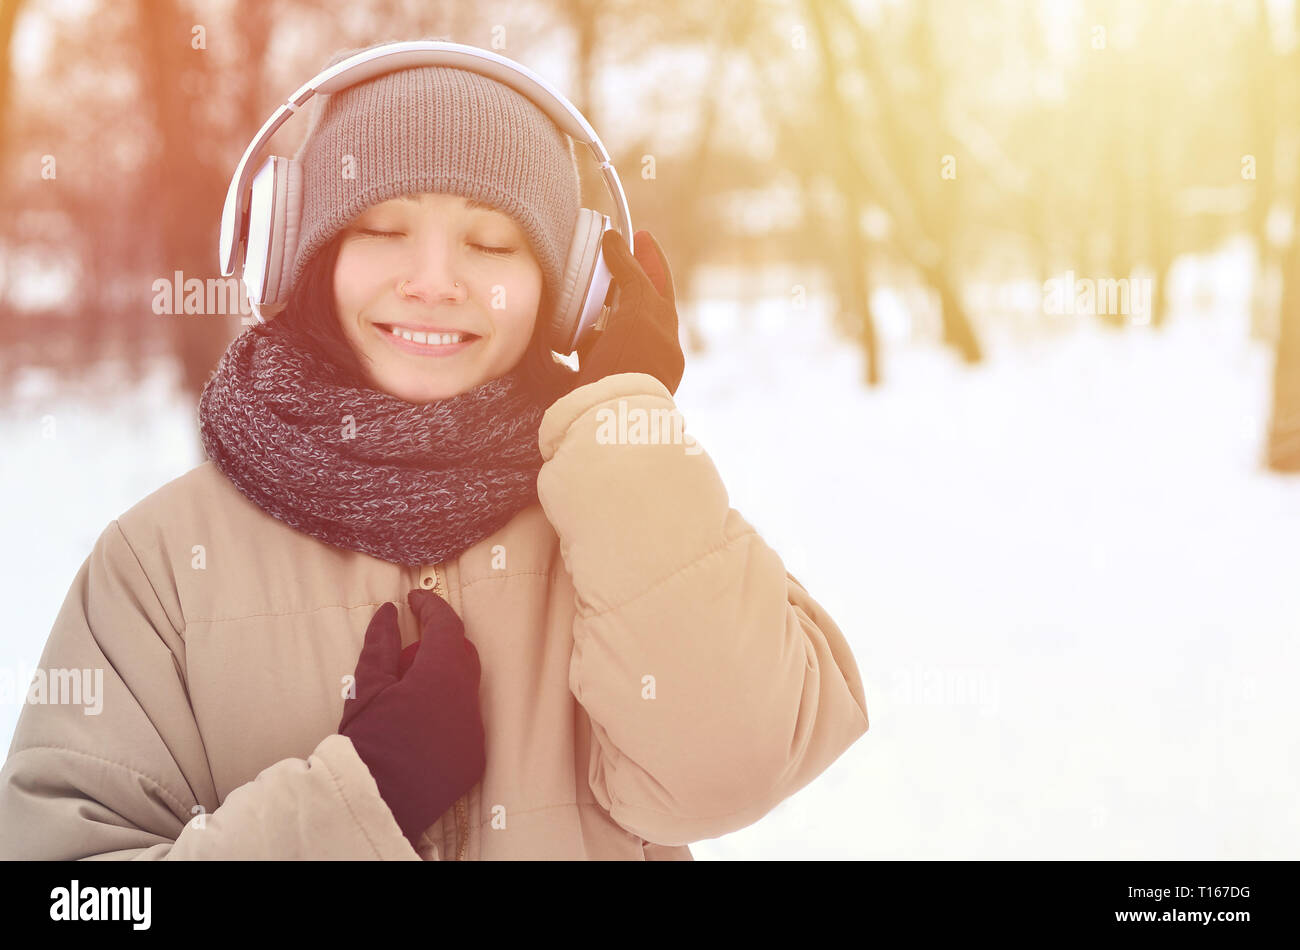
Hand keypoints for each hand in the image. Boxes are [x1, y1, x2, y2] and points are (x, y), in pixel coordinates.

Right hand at [339, 589, 484, 845]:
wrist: (372, 804)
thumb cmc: (364, 742)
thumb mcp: (366, 687)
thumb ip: (381, 643)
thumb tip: (389, 611)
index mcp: (442, 677)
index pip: (448, 626)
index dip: (432, 606)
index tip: (414, 600)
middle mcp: (468, 701)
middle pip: (463, 655)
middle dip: (439, 644)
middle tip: (406, 650)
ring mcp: (475, 732)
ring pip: (466, 690)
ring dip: (442, 681)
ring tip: (405, 694)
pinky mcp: (475, 758)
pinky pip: (467, 721)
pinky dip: (447, 713)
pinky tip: (417, 724)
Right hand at [573, 229, 684, 395]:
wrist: (613, 420)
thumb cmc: (632, 363)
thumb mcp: (638, 309)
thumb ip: (630, 274)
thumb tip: (615, 240)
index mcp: (664, 330)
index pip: (658, 283)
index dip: (649, 257)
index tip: (639, 234)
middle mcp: (650, 349)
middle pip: (637, 304)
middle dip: (624, 280)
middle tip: (608, 256)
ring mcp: (625, 366)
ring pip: (613, 327)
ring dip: (600, 308)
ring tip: (582, 289)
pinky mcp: (599, 382)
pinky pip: (592, 349)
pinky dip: (581, 335)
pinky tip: (568, 330)